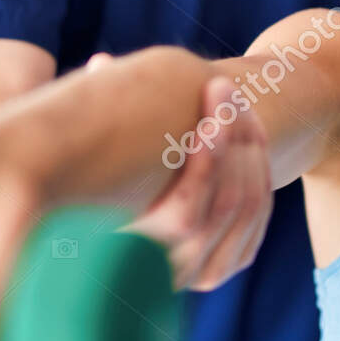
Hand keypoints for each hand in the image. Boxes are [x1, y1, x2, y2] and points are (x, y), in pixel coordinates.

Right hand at [87, 54, 272, 291]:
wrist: (107, 246)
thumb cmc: (81, 190)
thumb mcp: (83, 163)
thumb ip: (91, 116)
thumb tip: (103, 65)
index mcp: (133, 261)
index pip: (186, 213)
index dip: (205, 158)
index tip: (207, 108)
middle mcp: (173, 275)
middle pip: (227, 204)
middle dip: (233, 138)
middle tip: (223, 88)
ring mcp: (205, 272)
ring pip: (248, 207)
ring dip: (250, 147)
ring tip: (233, 102)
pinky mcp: (227, 262)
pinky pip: (258, 215)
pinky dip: (258, 169)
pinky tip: (245, 131)